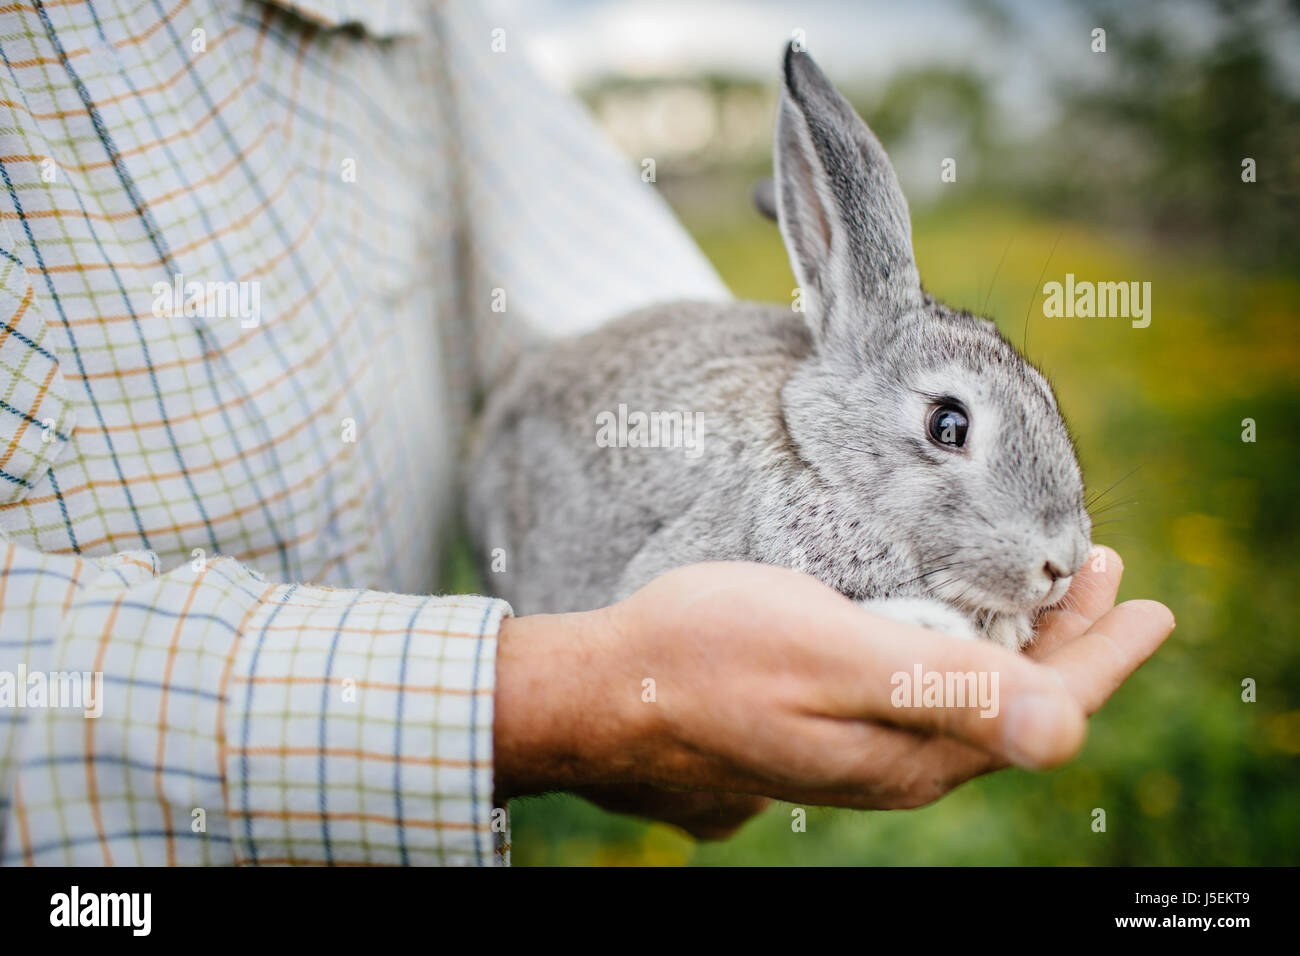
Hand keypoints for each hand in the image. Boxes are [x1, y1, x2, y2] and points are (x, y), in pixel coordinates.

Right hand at [493, 547, 1171, 815]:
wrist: (610, 691)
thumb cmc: (709, 657)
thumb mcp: (832, 658)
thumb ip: (946, 690)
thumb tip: (1070, 731)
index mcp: (911, 751)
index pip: (1041, 709)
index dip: (1102, 656)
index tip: (1148, 603)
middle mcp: (897, 761)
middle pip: (1014, 701)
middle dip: (1067, 639)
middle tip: (1100, 569)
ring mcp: (861, 747)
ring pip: (970, 694)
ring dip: (1016, 639)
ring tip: (1044, 586)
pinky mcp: (829, 723)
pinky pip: (924, 689)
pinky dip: (962, 646)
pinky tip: (953, 616)